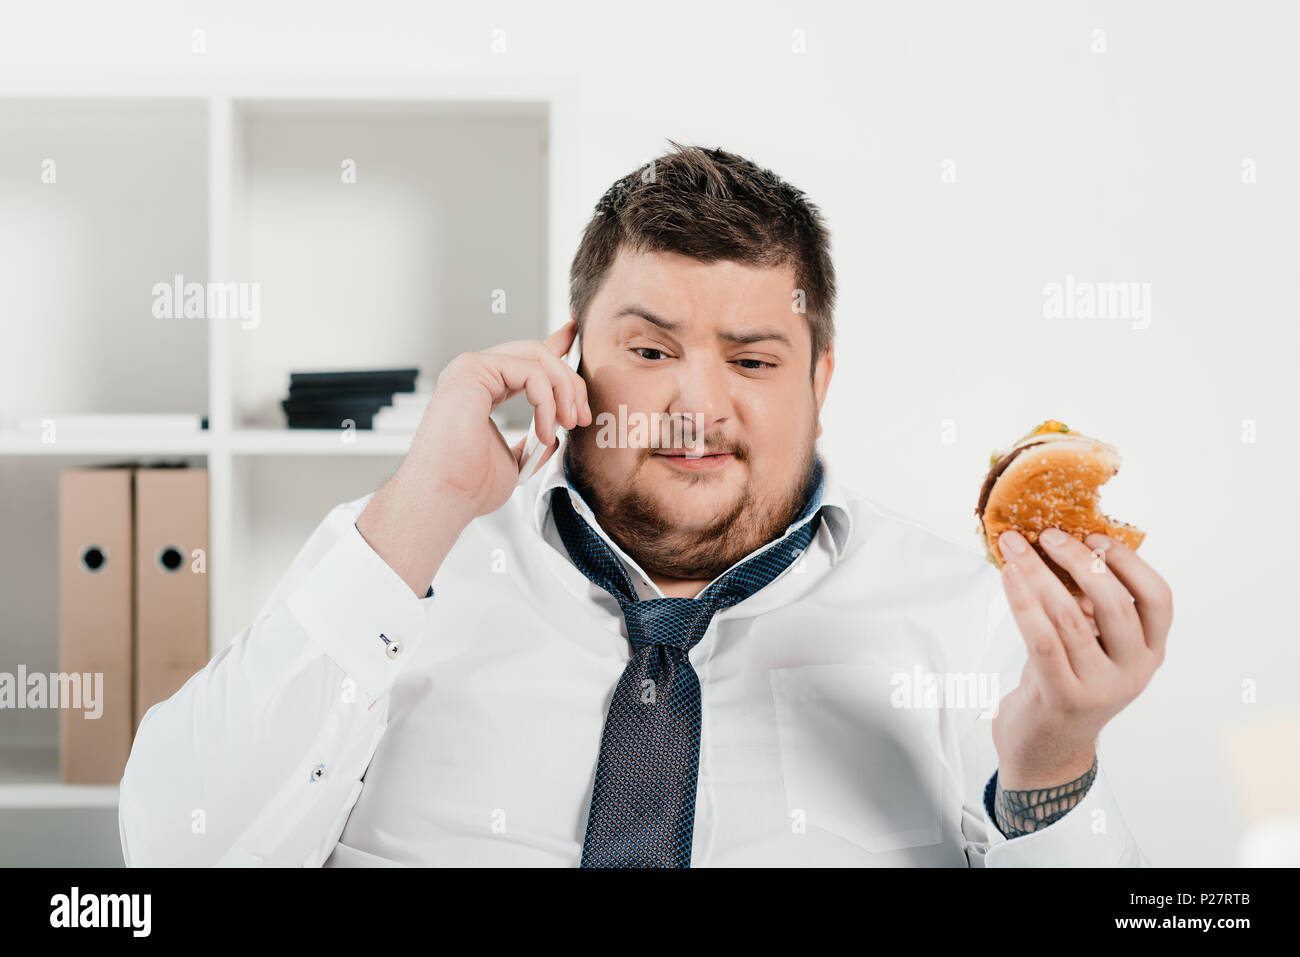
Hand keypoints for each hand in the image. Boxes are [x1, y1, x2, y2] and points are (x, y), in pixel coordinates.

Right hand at [405, 316, 592, 519]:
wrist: (447, 496)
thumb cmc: (470, 484)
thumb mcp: (518, 459)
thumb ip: (536, 437)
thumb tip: (558, 431)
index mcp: (485, 389)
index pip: (526, 357)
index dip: (556, 344)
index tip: (577, 338)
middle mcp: (477, 373)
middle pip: (538, 353)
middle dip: (570, 382)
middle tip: (582, 417)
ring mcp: (472, 368)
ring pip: (537, 356)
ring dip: (564, 390)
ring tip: (568, 424)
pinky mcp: (472, 370)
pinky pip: (530, 372)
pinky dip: (547, 402)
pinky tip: (544, 431)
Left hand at [990, 527, 1172, 789]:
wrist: (1046, 749)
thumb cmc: (1065, 683)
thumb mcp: (1091, 646)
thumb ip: (1091, 609)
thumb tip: (1067, 547)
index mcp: (1149, 653)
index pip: (1158, 600)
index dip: (1130, 563)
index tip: (1096, 536)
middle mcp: (1133, 671)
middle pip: (1116, 603)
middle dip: (1079, 560)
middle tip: (1048, 533)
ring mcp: (1100, 687)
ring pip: (1071, 617)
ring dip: (1038, 573)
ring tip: (1014, 547)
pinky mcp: (1063, 697)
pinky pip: (1043, 640)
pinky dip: (1024, 602)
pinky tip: (1008, 576)